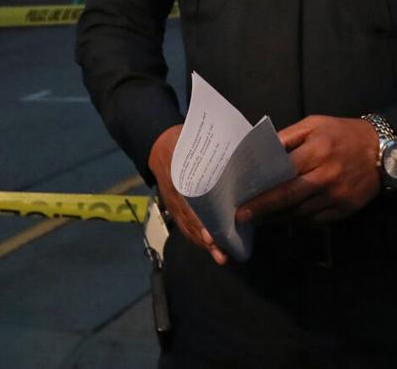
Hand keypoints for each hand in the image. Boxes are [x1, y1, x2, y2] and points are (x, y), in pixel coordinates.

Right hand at [148, 125, 229, 265]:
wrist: (158, 145)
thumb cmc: (182, 142)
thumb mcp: (193, 142)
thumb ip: (212, 152)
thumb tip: (238, 157)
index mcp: (180, 178)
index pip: (191, 206)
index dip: (201, 223)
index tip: (212, 235)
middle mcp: (175, 196)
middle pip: (191, 222)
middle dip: (206, 239)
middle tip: (222, 253)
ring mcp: (172, 204)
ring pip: (188, 228)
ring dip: (203, 243)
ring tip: (220, 255)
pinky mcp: (173, 207)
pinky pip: (183, 226)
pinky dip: (195, 237)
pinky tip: (207, 245)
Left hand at [236, 115, 380, 227]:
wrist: (382, 150)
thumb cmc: (343, 133)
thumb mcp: (314, 124)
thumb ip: (287, 137)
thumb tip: (262, 152)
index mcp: (317, 152)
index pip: (283, 176)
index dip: (261, 193)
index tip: (241, 203)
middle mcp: (326, 177)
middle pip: (289, 199)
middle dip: (263, 210)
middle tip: (242, 218)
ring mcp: (337, 197)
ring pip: (300, 213)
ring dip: (278, 217)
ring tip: (260, 217)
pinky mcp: (344, 210)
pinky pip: (315, 220)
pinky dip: (298, 219)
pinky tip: (286, 216)